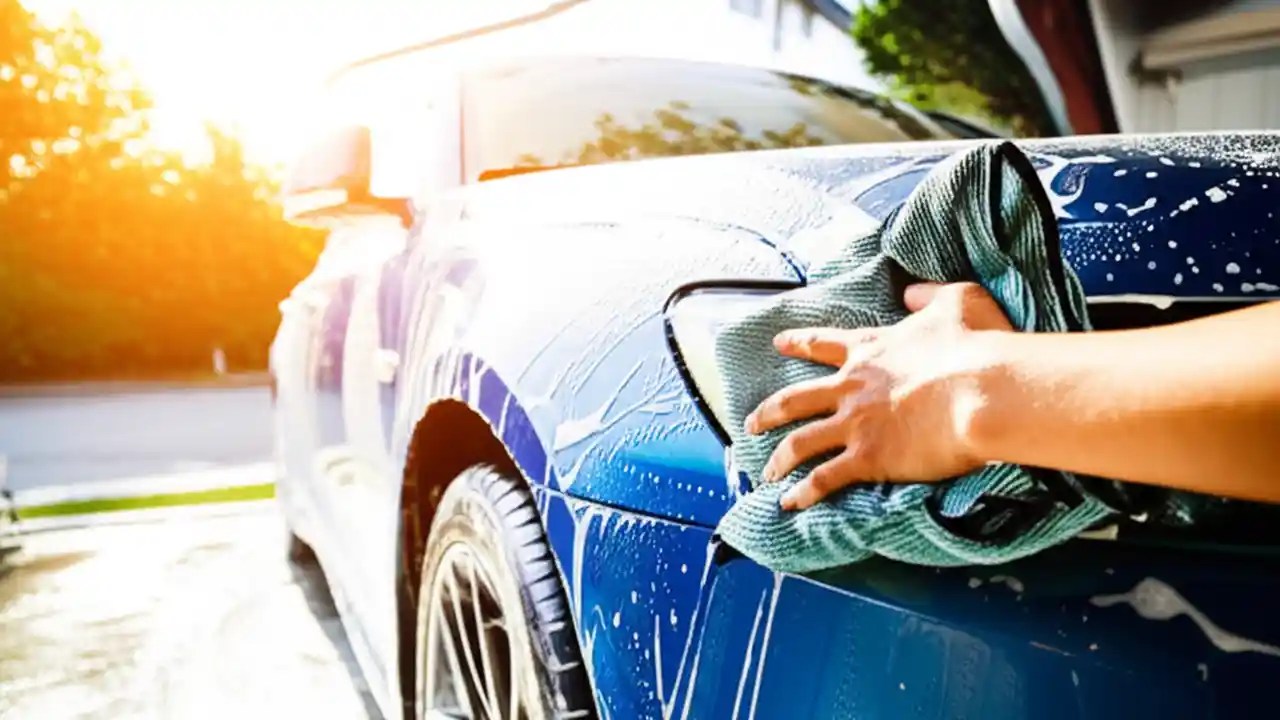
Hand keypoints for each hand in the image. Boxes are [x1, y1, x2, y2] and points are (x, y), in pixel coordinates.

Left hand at [744, 282, 1013, 510]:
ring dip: (779, 459)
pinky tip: (790, 504)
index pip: (823, 343)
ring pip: (801, 442)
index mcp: (870, 349)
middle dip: (769, 412)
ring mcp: (855, 423)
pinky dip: (804, 493)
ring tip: (765, 473)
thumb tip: (911, 292)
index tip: (778, 343)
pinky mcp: (867, 457)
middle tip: (750, 424)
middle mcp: (852, 386)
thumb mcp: (958, 302)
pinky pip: (825, 478)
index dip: (798, 342)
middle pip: (796, 398)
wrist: (982, 391)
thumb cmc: (977, 347)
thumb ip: (929, 295)